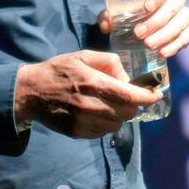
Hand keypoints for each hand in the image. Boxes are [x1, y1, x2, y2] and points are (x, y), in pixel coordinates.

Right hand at [14, 51, 162, 138]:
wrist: (31, 92)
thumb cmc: (58, 71)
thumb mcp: (82, 56)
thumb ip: (108, 62)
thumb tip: (126, 76)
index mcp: (93, 83)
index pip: (130, 95)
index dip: (148, 97)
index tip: (156, 94)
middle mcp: (90, 105)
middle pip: (128, 112)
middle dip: (134, 104)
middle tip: (129, 96)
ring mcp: (84, 122)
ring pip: (118, 124)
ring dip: (121, 115)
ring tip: (110, 103)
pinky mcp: (78, 133)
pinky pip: (104, 132)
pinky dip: (107, 123)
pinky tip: (98, 112)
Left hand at [97, 0, 188, 57]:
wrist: (143, 26)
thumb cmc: (130, 13)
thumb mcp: (117, 11)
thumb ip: (109, 15)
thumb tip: (107, 25)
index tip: (146, 8)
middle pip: (174, 4)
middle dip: (157, 20)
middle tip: (139, 34)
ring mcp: (185, 13)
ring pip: (182, 21)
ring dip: (166, 34)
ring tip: (149, 46)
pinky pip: (188, 35)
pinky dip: (176, 45)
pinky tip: (162, 53)